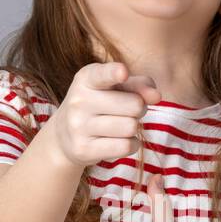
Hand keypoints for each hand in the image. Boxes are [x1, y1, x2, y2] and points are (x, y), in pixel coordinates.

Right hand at [43, 61, 160, 167]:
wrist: (64, 135)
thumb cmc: (99, 104)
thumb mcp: (115, 87)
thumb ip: (139, 85)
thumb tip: (156, 96)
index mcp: (86, 79)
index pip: (102, 74)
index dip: (114, 73)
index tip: (123, 72)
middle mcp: (79, 100)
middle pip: (134, 104)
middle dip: (139, 108)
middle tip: (128, 110)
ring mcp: (78, 126)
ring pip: (131, 127)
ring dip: (134, 127)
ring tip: (121, 125)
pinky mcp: (83, 149)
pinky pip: (125, 146)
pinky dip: (131, 144)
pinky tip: (120, 140)